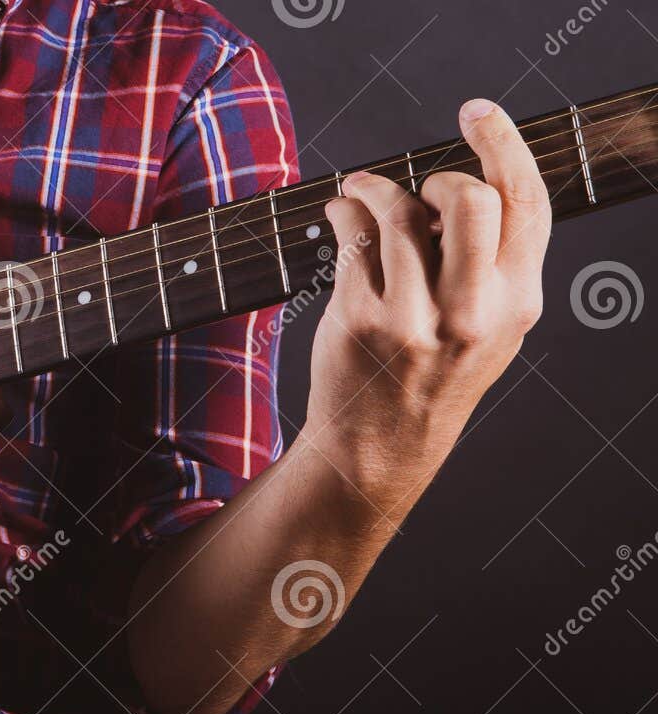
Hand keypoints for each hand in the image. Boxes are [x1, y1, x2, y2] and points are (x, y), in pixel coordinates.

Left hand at [300, 99, 550, 514]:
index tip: (479, 113)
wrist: (378, 447)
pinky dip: (343, 211)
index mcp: (516, 303)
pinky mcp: (360, 318)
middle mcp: (471, 311)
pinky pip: (352, 237)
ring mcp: (413, 316)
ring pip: (400, 213)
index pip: (525, 203)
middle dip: (439, 176)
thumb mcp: (490, 326)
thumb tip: (466, 182)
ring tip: (361, 193)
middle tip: (418, 185)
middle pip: (469, 199)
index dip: (504, 144)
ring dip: (374, 188)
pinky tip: (340, 214)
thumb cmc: (432, 375)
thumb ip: (492, 262)